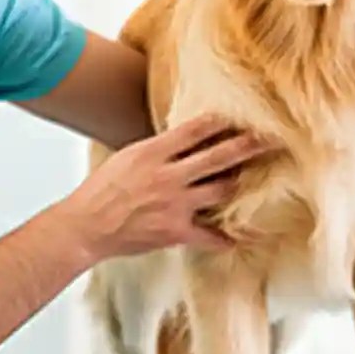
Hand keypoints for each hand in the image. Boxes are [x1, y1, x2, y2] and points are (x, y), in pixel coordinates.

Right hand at [58, 115, 273, 259]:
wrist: (85, 226)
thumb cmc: (100, 190)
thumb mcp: (126, 157)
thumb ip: (156, 151)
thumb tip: (181, 142)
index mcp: (153, 152)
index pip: (195, 129)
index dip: (221, 121)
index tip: (241, 114)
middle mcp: (169, 176)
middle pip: (219, 157)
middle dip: (247, 146)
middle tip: (269, 139)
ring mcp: (175, 204)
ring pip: (221, 190)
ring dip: (239, 184)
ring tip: (255, 178)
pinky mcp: (176, 231)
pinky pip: (211, 236)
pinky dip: (226, 239)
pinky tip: (239, 238)